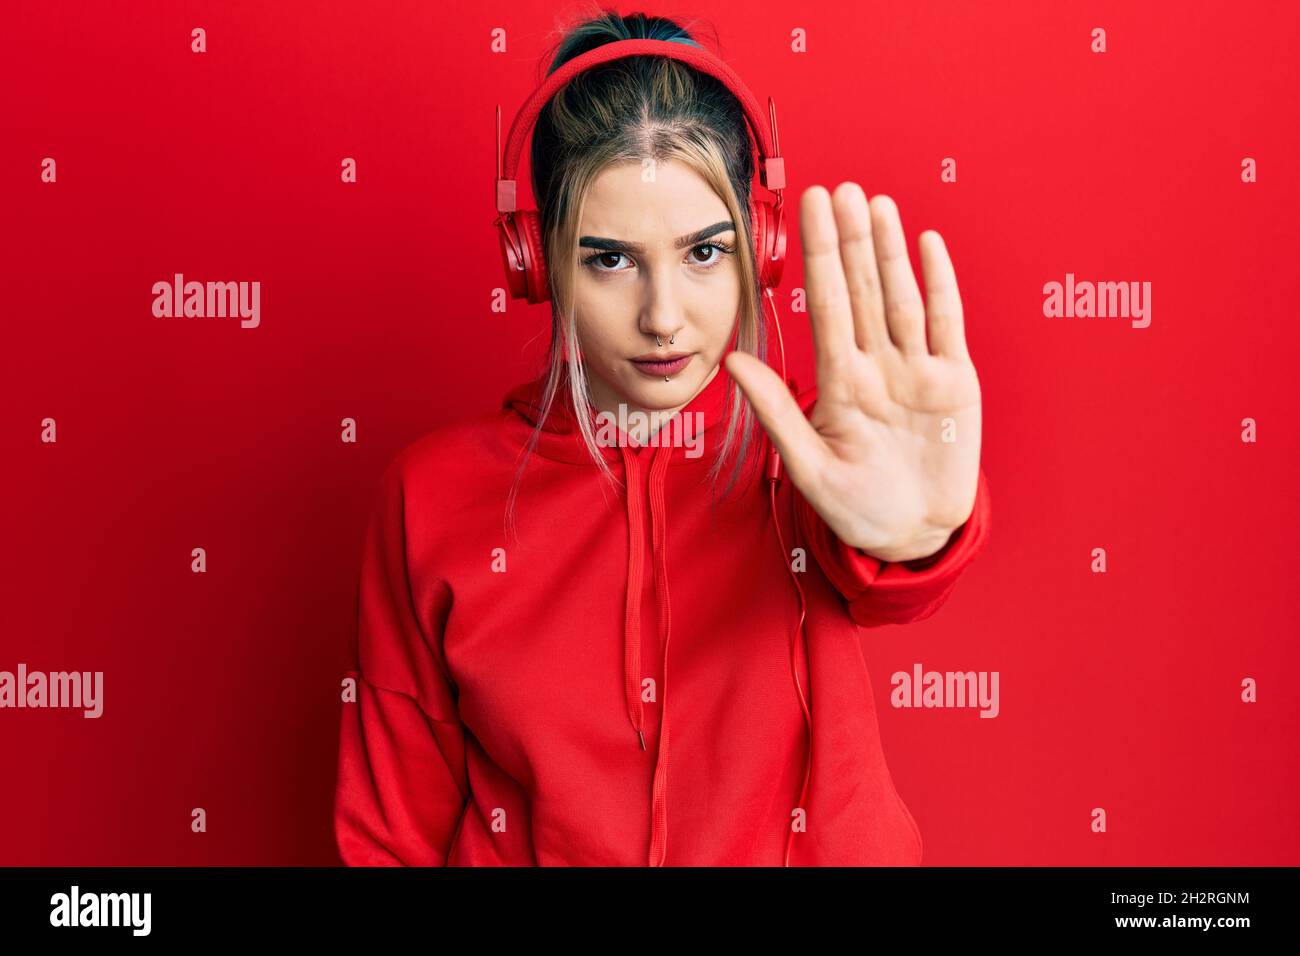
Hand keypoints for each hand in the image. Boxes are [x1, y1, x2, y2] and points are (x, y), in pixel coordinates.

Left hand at [725, 183, 981, 562]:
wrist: (910, 535)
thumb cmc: (854, 505)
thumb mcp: (808, 465)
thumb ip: (775, 411)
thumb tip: (730, 362)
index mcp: (839, 382)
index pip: (825, 306)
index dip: (817, 257)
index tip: (807, 210)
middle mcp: (877, 366)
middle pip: (861, 291)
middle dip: (850, 241)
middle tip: (839, 190)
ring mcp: (917, 371)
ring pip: (901, 298)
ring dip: (890, 252)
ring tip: (876, 205)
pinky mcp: (956, 383)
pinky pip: (947, 324)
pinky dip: (940, 285)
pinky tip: (927, 245)